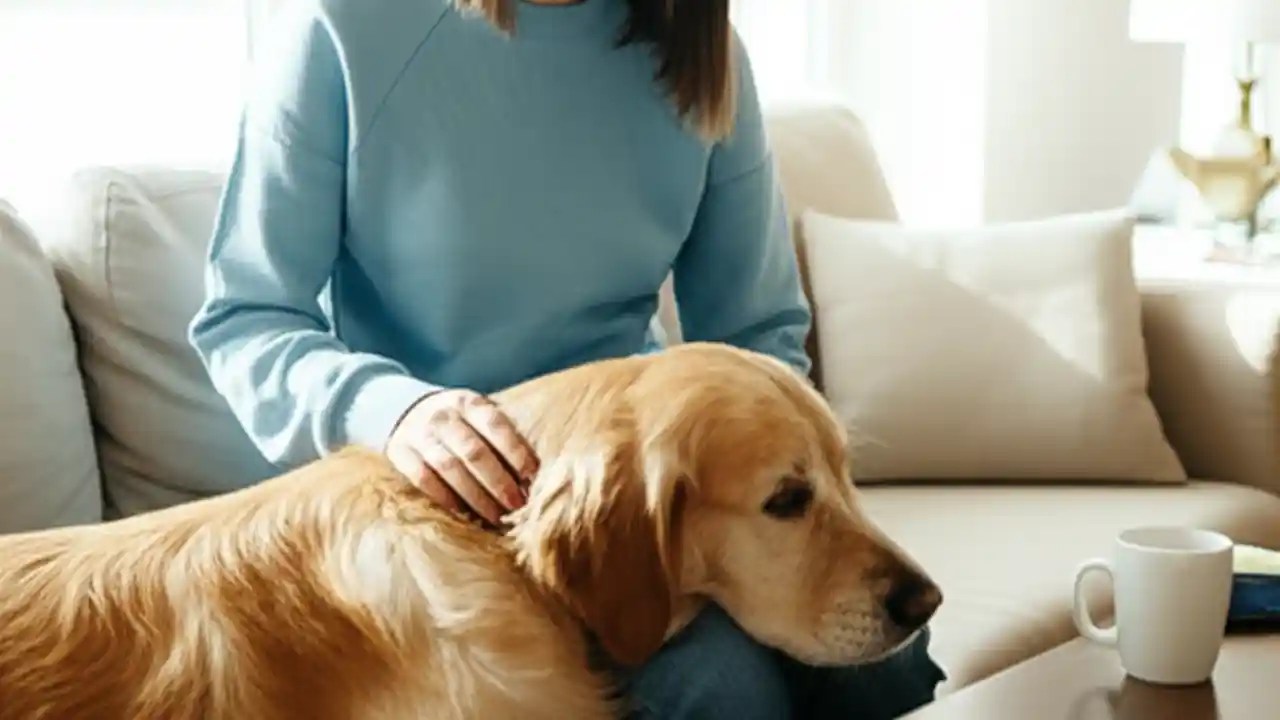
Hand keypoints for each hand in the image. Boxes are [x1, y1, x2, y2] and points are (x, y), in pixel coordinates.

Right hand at [385, 389, 538, 525]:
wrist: (403, 410)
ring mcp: (419, 435)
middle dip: (499, 482)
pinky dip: (447, 499)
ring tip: (497, 517)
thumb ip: (500, 435)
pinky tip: (465, 515)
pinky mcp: (400, 454)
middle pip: (474, 452)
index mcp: (468, 403)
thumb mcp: (476, 415)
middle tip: (518, 505)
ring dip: (476, 496)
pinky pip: (424, 480)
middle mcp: (443, 416)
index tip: (533, 477)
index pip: (496, 425)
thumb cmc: (457, 421)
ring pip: (450, 468)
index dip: (516, 452)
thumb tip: (533, 474)